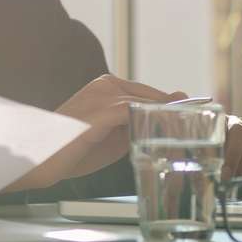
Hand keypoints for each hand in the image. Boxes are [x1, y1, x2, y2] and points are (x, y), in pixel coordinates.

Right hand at [3, 76, 185, 192]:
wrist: (45, 157)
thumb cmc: (77, 149)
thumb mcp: (116, 136)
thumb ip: (140, 122)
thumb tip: (171, 109)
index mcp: (106, 85)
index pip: (148, 94)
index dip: (170, 108)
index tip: (192, 120)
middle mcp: (106, 84)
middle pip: (152, 96)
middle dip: (175, 113)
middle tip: (196, 129)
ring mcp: (104, 94)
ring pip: (148, 103)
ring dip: (170, 118)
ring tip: (188, 134)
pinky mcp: (104, 110)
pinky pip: (139, 112)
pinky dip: (156, 122)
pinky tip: (169, 134)